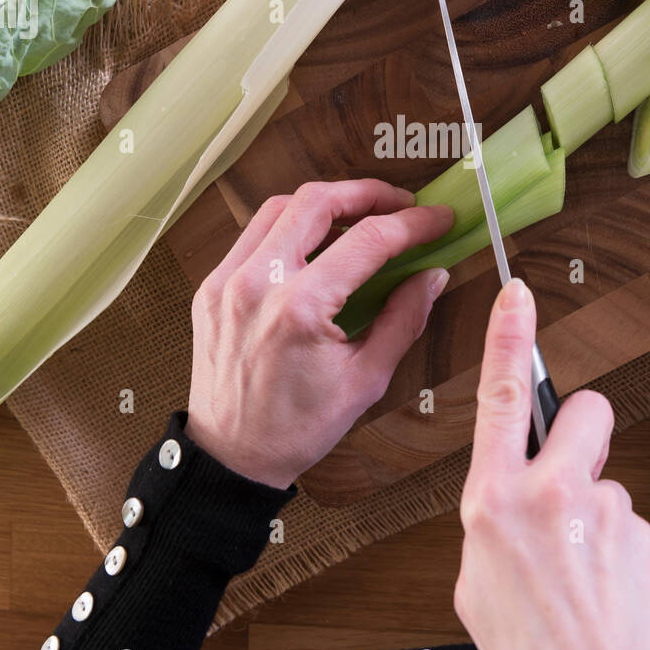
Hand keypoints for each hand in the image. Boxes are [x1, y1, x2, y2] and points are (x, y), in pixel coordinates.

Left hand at [186, 180, 452, 488]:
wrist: (231, 456)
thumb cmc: (298, 428)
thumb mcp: (366, 380)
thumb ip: (404, 319)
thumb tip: (432, 274)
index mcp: (299, 310)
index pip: (368, 240)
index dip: (412, 223)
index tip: (437, 218)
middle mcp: (257, 284)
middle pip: (317, 201)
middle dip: (367, 193)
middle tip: (400, 203)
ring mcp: (227, 281)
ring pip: (280, 207)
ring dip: (326, 203)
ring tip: (362, 217)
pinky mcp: (212, 286)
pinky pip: (254, 234)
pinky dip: (290, 227)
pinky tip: (317, 243)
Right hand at [454, 278, 649, 649]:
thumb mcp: (474, 585)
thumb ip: (490, 525)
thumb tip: (509, 505)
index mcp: (495, 502)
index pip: (502, 398)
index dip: (509, 338)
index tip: (518, 295)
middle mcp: (551, 496)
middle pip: (584, 411)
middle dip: (581, 430)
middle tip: (572, 473)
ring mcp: (606, 513)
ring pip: (607, 482)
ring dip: (596, 516)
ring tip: (583, 577)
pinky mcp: (646, 536)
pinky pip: (630, 524)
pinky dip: (619, 552)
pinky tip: (606, 593)